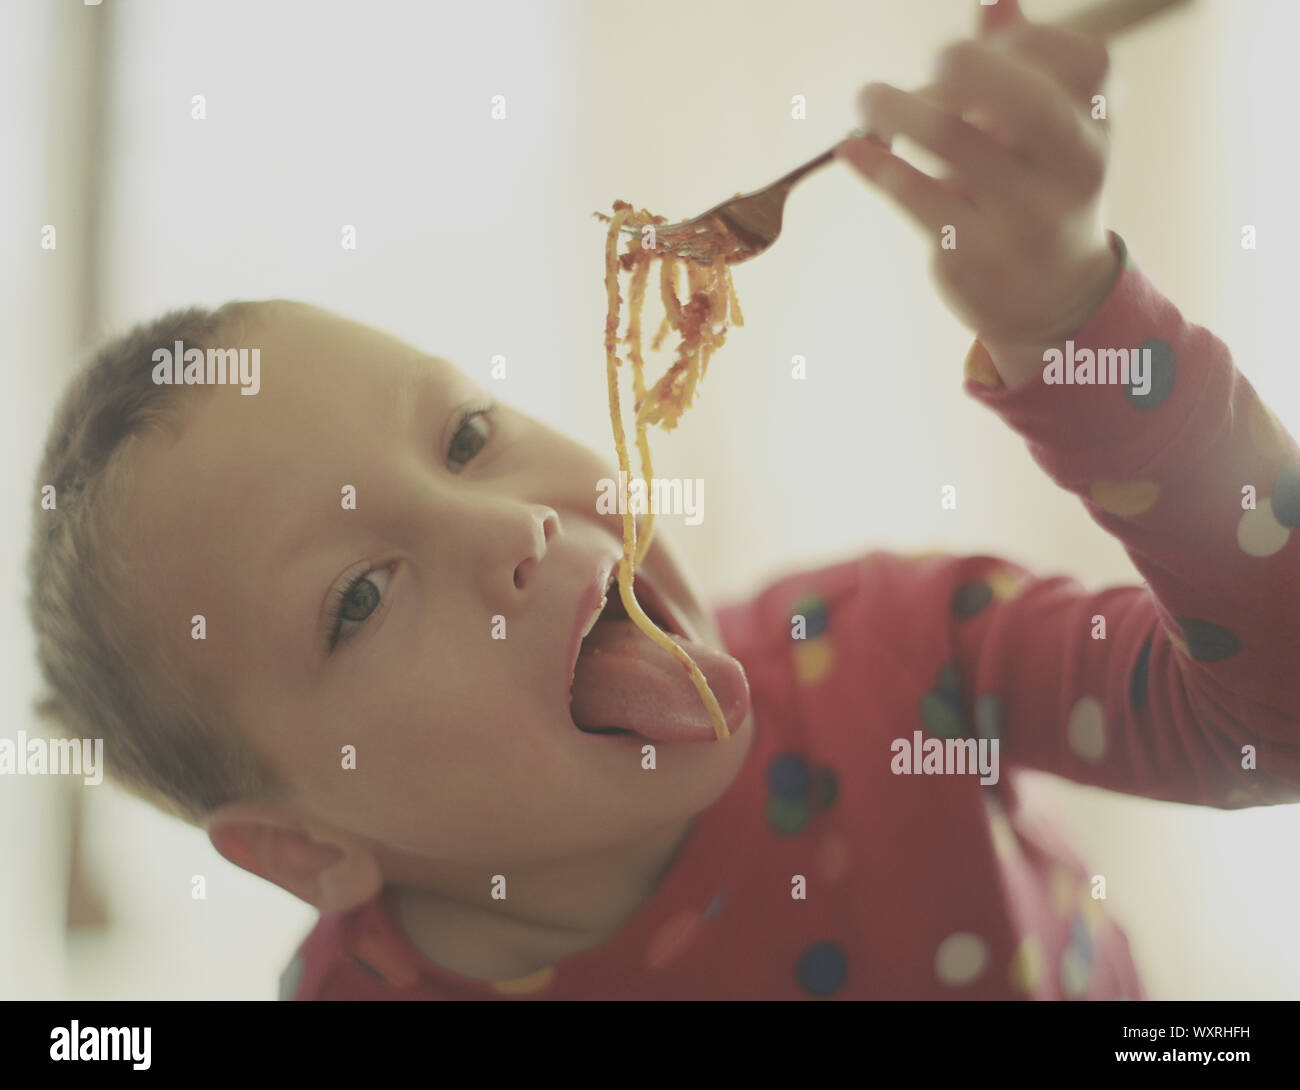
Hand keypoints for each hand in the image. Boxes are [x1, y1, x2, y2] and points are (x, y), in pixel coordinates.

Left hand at [836, 0, 1120, 383]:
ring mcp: (1026, 217)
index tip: (986, 46)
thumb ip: (1022, 68)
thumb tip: (995, 4)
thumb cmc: (1038, 194)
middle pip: (1029, 99)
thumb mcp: (1046, 135)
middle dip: (966, 66)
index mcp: (1097, 128)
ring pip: (954, 140)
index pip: (1084, 59)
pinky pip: (917, 196)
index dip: (1026, 40)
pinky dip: (876, 165)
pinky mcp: (977, 254)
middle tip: (933, 63)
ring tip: (867, 99)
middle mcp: (1074, 171)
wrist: (1050, 301)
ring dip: (897, 109)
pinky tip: (850, 148)